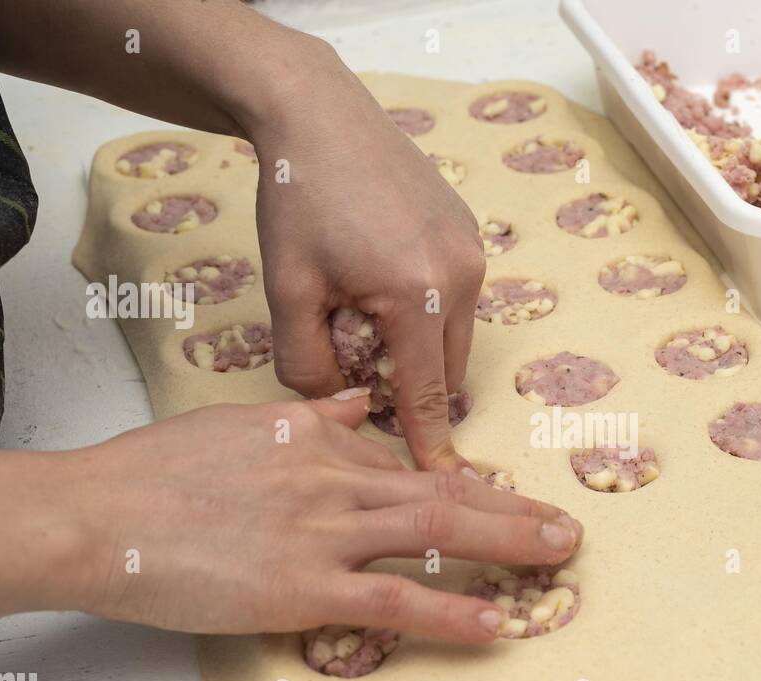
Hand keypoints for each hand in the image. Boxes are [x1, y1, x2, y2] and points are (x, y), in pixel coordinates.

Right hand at [0, 395, 582, 640]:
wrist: (97, 512)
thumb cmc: (155, 471)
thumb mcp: (240, 423)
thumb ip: (307, 415)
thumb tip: (357, 401)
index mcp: (319, 438)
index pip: (407, 464)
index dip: (466, 488)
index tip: (506, 500)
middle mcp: (336, 477)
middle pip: (445, 492)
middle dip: (514, 510)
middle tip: (567, 526)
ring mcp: (324, 532)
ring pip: (438, 534)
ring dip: (509, 545)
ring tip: (560, 557)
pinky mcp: (303, 586)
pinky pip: (394, 601)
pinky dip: (452, 613)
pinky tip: (499, 624)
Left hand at [250, 47, 484, 471]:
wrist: (321, 115)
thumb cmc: (298, 199)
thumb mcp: (287, 292)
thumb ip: (308, 365)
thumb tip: (341, 402)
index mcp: (418, 296)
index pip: (429, 394)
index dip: (432, 443)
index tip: (445, 484)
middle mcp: (462, 276)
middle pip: (448, 371)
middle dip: (413, 388)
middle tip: (360, 373)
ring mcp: (473, 252)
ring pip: (454, 337)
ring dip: (418, 349)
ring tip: (362, 315)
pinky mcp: (470, 235)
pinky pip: (456, 301)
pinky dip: (426, 313)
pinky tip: (380, 281)